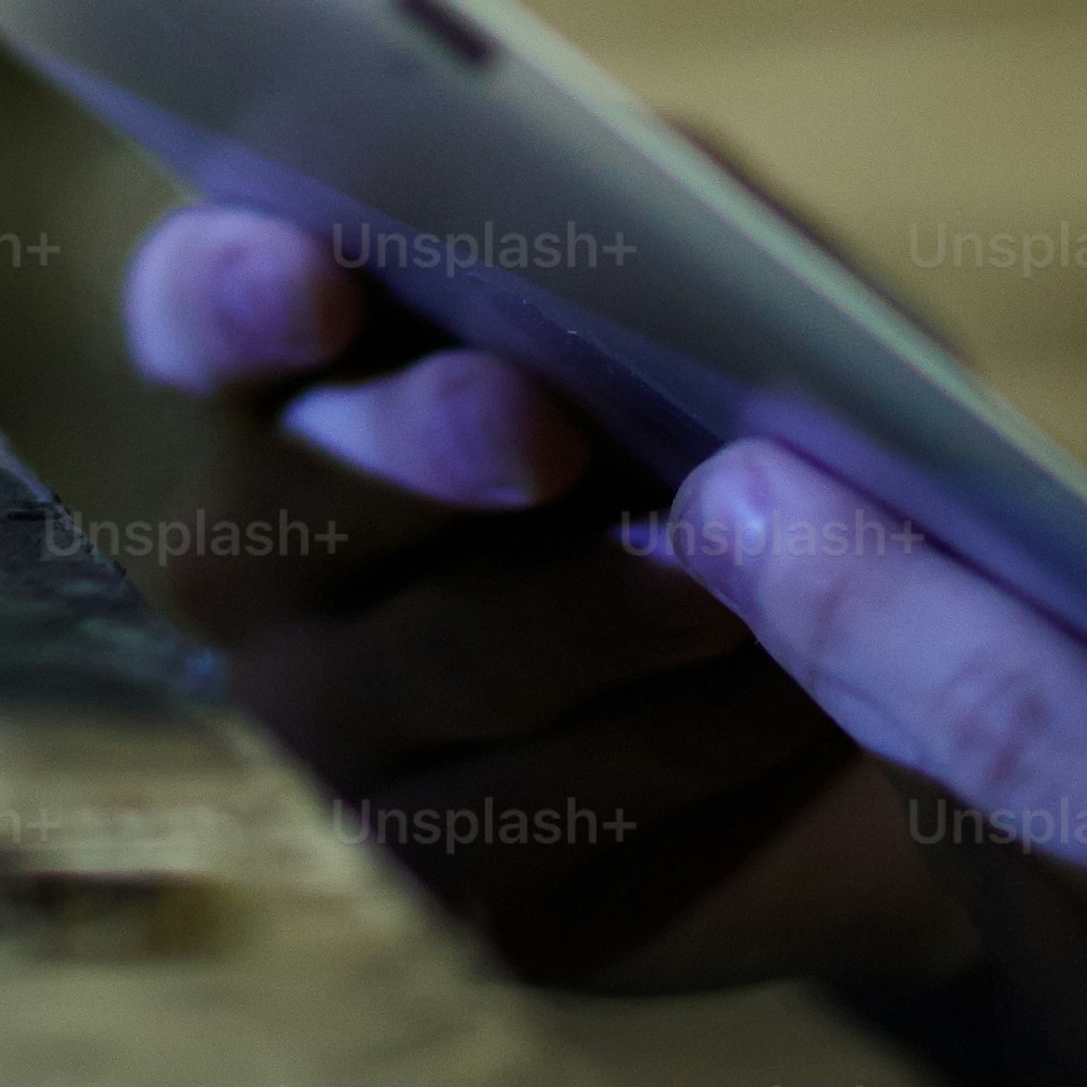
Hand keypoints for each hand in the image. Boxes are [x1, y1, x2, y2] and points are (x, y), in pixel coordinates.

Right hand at [117, 207, 958, 983]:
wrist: (893, 681)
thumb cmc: (777, 430)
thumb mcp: (742, 293)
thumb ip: (673, 218)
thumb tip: (651, 201)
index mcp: (303, 375)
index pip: (193, 314)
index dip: (232, 296)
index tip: (322, 283)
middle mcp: (266, 563)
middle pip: (277, 511)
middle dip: (412, 458)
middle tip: (541, 431)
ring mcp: (332, 743)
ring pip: (428, 668)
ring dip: (596, 611)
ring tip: (732, 568)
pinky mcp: (442, 886)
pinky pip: (537, 812)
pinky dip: (679, 738)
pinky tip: (785, 694)